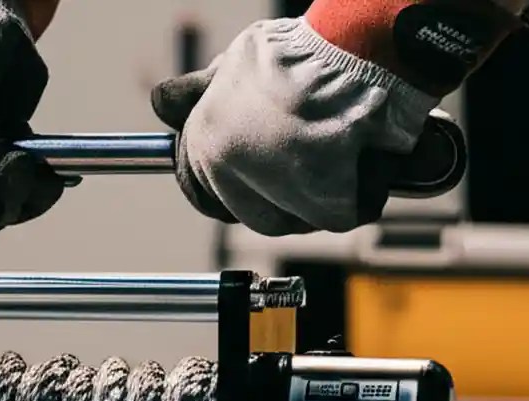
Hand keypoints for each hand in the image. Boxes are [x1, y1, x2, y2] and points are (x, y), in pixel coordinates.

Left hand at [151, 17, 440, 236]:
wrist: (352, 52)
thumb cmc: (299, 54)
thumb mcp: (235, 63)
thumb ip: (197, 91)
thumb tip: (162, 103)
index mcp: (203, 141)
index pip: (205, 192)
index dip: (235, 187)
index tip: (265, 177)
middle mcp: (227, 170)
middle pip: (252, 212)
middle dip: (281, 197)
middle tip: (314, 166)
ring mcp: (273, 193)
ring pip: (294, 219)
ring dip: (317, 201)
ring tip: (340, 158)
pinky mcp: (322, 208)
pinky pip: (338, 216)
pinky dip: (357, 196)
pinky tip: (366, 164)